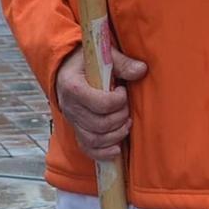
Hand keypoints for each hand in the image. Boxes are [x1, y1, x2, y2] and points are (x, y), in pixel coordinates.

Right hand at [54, 43, 148, 162]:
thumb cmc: (87, 61)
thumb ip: (122, 63)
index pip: (100, 104)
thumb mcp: (103, 55)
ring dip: (116, 134)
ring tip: (126, 123)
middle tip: (127, 107)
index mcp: (73, 86)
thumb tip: (141, 70)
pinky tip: (117, 148)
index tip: (123, 91)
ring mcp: (73, 121)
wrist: (67, 68)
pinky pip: (87, 148)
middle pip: (99, 124)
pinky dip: (103, 153)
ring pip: (95, 139)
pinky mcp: (77, 130)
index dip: (118, 101)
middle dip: (120, 118)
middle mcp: (70, 107)